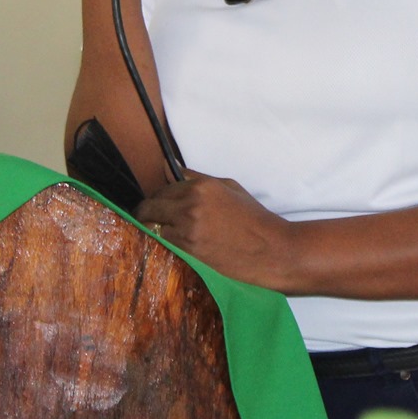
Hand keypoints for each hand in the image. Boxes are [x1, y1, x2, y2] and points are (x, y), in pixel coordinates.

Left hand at [135, 170, 297, 292]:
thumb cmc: (253, 217)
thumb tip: (171, 168)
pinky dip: (163, 241)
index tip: (159, 203)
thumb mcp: (229, 187)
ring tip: (163, 232)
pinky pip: (163, 242)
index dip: (159, 196)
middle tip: (150, 218)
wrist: (271, 249)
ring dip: (154, 228)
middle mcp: (190, 204)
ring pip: (152, 226)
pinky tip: (171, 242)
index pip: (163, 186)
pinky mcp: (188, 250)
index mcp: (201, 186)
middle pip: (149, 206)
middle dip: (147, 212)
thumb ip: (197, 178)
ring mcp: (187, 229)